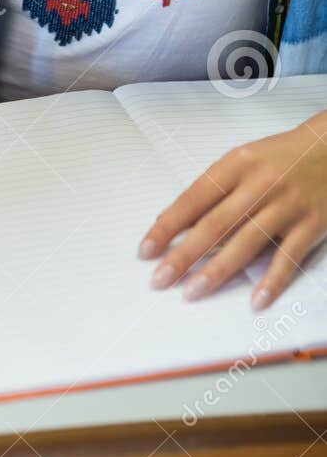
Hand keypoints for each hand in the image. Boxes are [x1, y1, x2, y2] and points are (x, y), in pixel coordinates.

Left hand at [138, 113, 326, 308]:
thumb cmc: (281, 156)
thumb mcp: (242, 160)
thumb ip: (212, 189)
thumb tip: (172, 222)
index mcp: (236, 163)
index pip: (194, 198)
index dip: (167, 226)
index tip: (146, 250)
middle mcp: (260, 183)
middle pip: (215, 224)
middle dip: (184, 255)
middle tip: (160, 279)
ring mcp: (287, 205)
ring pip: (247, 242)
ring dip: (217, 271)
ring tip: (192, 292)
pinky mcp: (312, 224)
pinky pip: (288, 257)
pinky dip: (271, 280)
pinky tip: (255, 301)